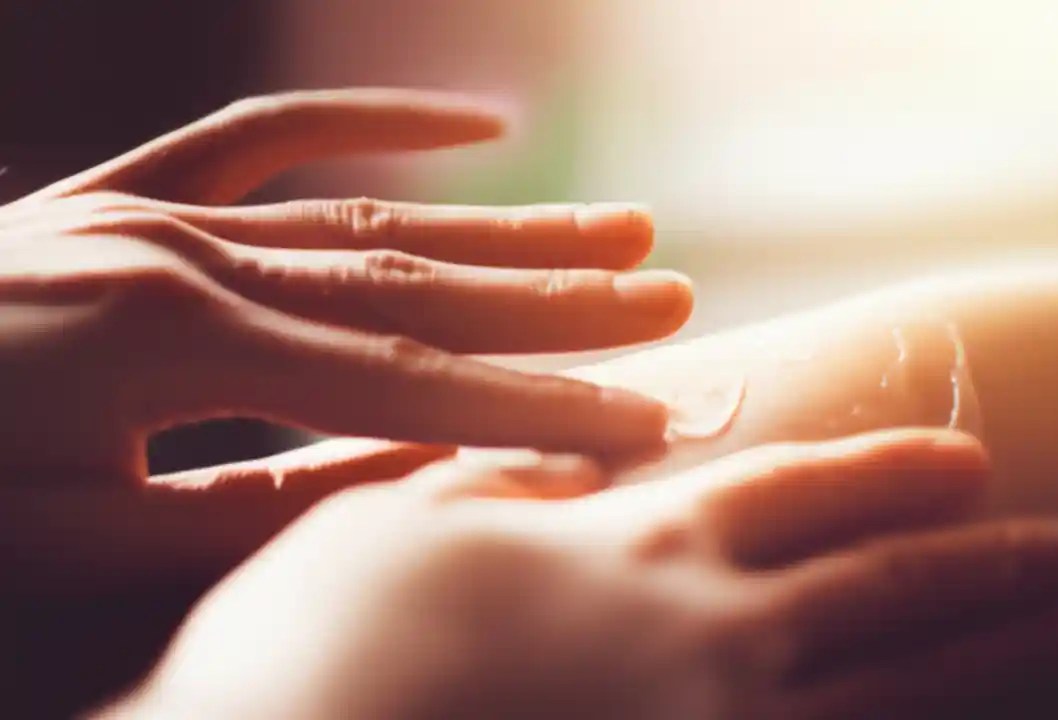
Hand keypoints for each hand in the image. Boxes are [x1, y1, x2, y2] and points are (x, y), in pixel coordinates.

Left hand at [0, 87, 691, 486]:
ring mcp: (152, 213)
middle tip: (679, 294)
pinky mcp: (125, 197)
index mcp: (175, 350)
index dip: (539, 405)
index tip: (648, 417)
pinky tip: (476, 123)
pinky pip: (265, 136)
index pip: (407, 384)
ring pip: (368, 213)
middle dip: (560, 297)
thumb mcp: (86, 542)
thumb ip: (266, 506)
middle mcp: (182, 256)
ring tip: (624, 225)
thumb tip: (424, 466)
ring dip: (504, 223)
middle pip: (415, 279)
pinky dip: (373, 122)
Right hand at [120, 430, 1057, 719]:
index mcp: (639, 552)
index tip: (968, 453)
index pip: (798, 490)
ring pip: (900, 682)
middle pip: (885, 586)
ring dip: (999, 644)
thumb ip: (497, 490)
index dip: (890, 466)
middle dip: (987, 557)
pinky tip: (950, 718)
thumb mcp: (400, 527)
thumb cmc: (326, 651)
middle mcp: (711, 638)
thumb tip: (563, 473)